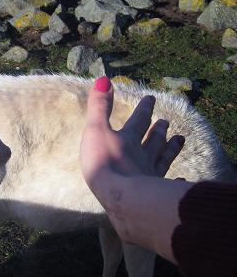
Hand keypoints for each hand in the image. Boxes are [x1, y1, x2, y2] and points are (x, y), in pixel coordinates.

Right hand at [81, 76, 184, 190]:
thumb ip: (99, 107)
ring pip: (162, 158)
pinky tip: (181, 178)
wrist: (120, 197)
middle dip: (158, 130)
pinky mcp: (153, 193)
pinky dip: (174, 180)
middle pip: (153, 140)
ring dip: (170, 149)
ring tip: (180, 139)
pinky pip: (167, 183)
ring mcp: (150, 175)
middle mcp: (142, 155)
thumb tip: (103, 79)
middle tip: (166, 121)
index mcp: (128, 139)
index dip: (144, 108)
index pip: (138, 120)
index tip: (151, 98)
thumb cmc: (104, 162)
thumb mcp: (96, 131)